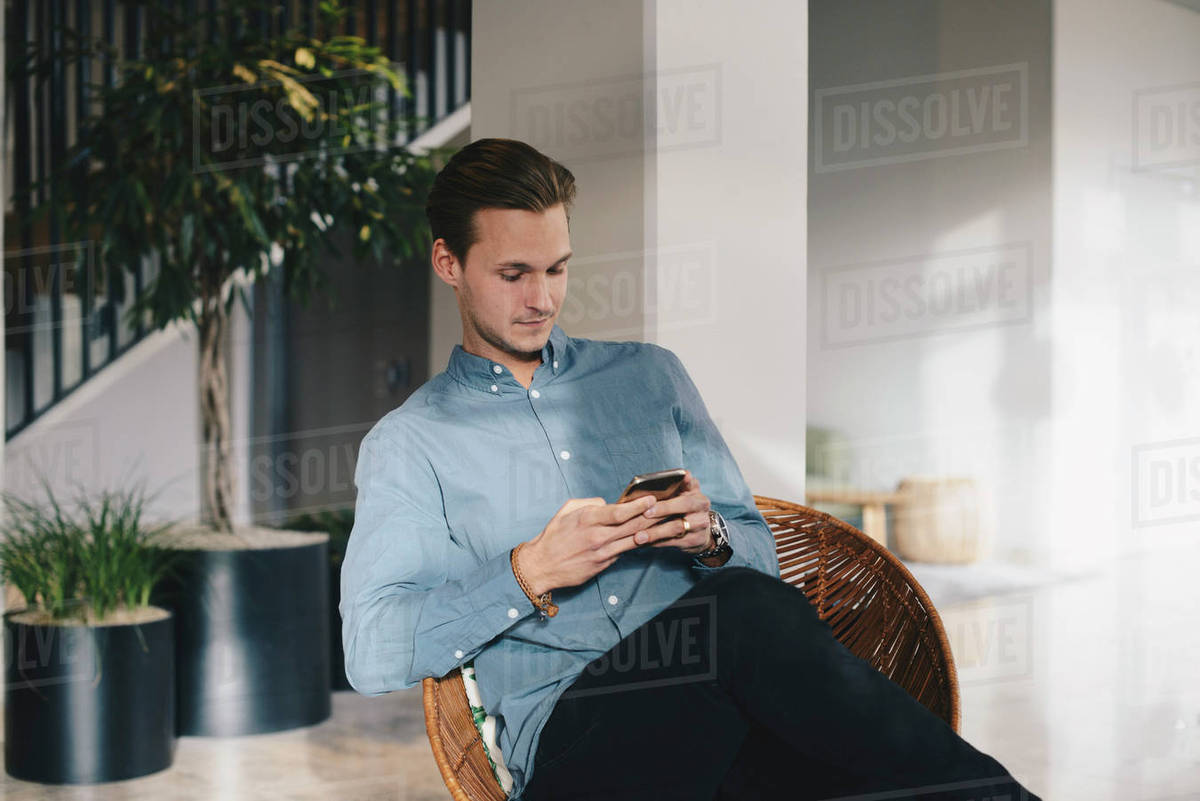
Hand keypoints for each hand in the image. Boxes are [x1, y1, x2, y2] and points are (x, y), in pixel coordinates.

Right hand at [516, 495, 657, 594]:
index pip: (620, 511)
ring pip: (633, 540)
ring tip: (667, 524)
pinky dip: (638, 545)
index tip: (652, 499)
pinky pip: (624, 552)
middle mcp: (597, 536)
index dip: (639, 505)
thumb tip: (607, 504)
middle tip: (668, 509)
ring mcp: (602, 553)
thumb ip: (589, 504)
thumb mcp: (567, 510)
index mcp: (588, 519)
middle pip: (632, 526)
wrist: (542, 566)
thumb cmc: (553, 537)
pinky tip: (650, 540)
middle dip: (652, 517)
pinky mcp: (603, 565)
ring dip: (652, 533)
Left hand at [634, 471, 716, 556]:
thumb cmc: (681, 510)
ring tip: (638, 537)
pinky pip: (673, 541)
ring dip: (655, 532)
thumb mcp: (678, 496)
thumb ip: (667, 490)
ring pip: (677, 527)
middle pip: (685, 504)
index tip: (682, 476)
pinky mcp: (696, 540)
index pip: (691, 482)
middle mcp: (701, 505)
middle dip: (664, 508)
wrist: (701, 532)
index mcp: (694, 491)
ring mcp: (700, 523)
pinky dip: (657, 542)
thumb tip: (642, 488)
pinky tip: (643, 543)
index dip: (686, 479)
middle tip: (646, 513)